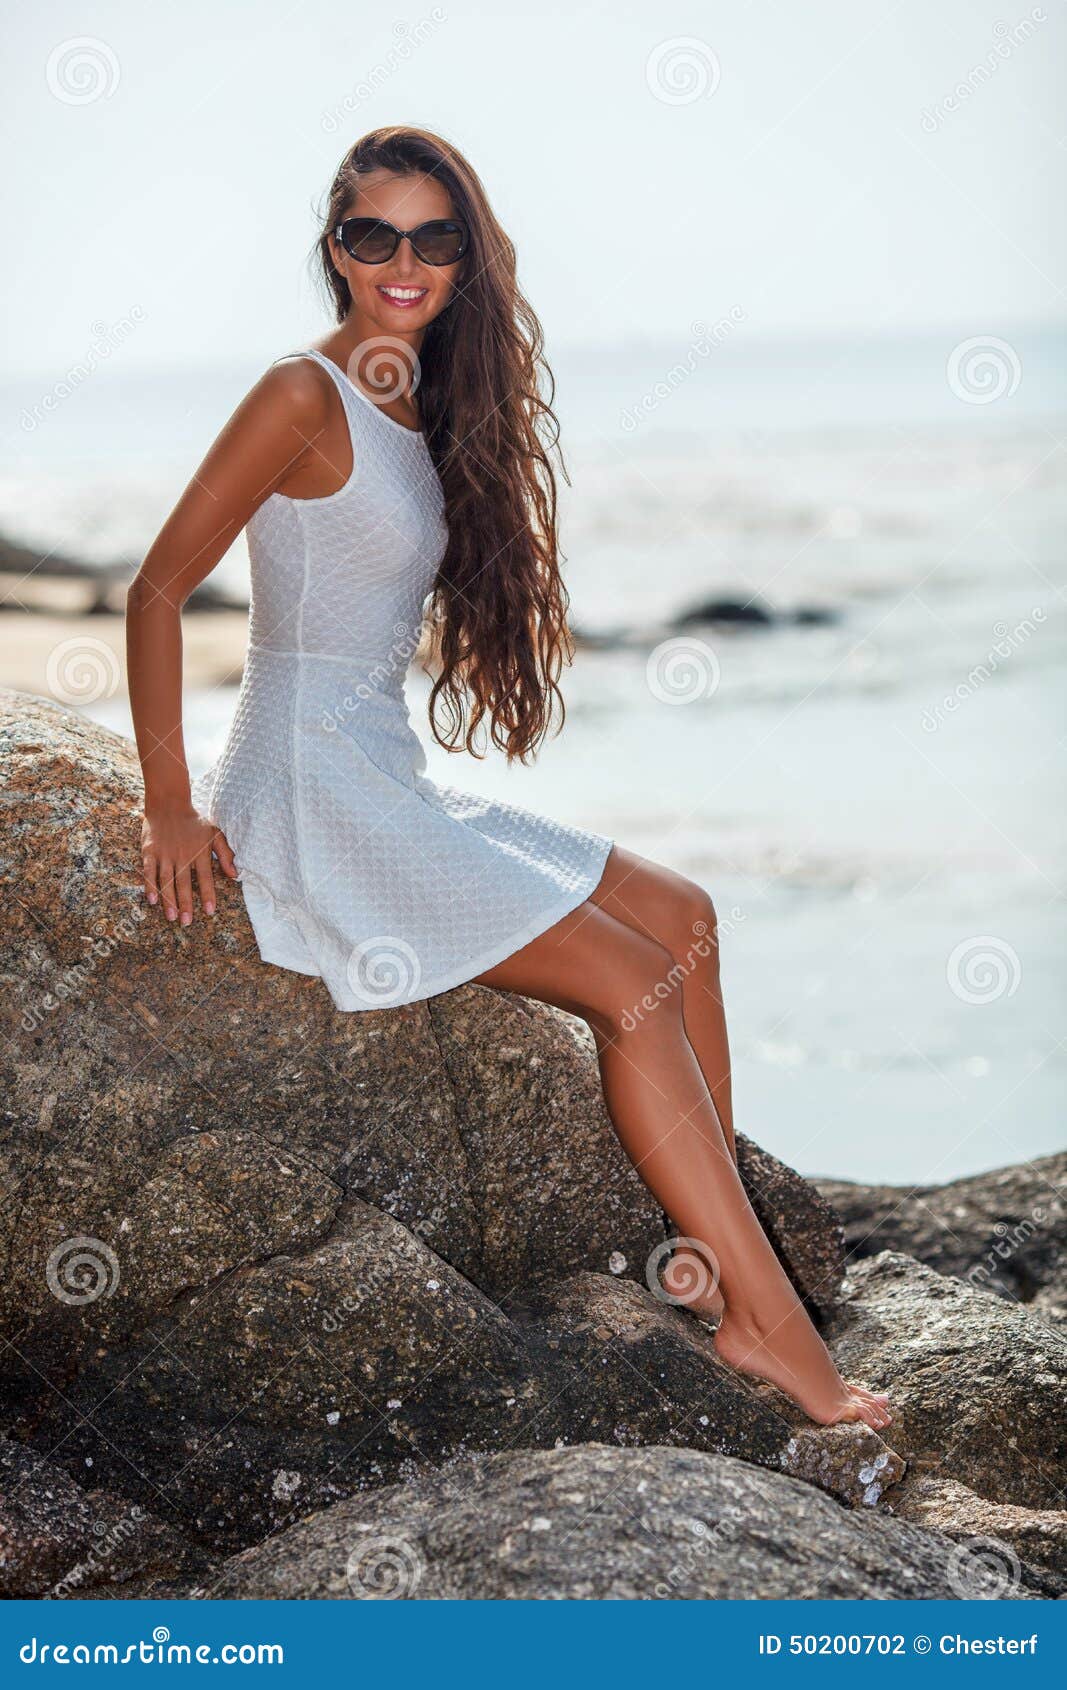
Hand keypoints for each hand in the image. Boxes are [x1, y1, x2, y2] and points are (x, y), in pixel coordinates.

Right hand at [141, 801, 238, 923]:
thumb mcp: (215, 833)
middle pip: (184, 883)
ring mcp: (164, 854)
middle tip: (187, 922)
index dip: (208, 895)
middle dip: (186, 904)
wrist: (169, 803)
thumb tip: (235, 874)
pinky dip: (150, 885)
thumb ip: (225, 854)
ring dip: (168, 899)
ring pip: (166, 880)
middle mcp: (182, 855)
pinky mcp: (149, 851)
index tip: (210, 911)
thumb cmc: (195, 821)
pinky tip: (152, 900)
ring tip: (171, 917)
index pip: (205, 877)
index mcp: (199, 852)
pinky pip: (149, 871)